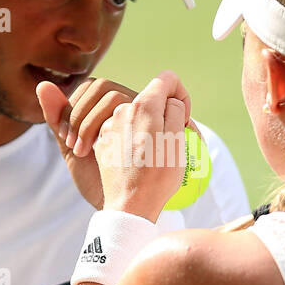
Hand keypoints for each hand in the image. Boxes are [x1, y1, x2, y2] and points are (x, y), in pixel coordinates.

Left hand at [37, 77, 140, 208]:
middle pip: (103, 87)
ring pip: (113, 96)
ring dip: (89, 121)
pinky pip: (128, 112)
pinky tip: (94, 151)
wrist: (117, 205)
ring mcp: (141, 116)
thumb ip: (57, 118)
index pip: (92, 86)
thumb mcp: (71, 147)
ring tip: (81, 150)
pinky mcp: (150, 127)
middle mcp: (128, 106)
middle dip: (80, 113)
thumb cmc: (95, 177)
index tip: (63, 135)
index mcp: (108, 108)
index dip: (74, 104)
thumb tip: (42, 85)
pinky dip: (103, 128)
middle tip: (72, 144)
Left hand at [92, 71, 190, 221]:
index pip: (166, 79)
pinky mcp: (102, 144)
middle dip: (162, 113)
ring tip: (152, 154)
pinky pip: (121, 133)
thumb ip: (175, 109)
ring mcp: (109, 127)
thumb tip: (170, 98)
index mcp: (143, 105)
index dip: (180, 93)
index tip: (182, 115)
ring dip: (145, 128)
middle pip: (149, 99)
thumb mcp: (178, 139)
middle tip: (170, 139)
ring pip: (134, 117)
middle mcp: (122, 110)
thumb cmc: (158, 175)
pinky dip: (131, 141)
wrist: (130, 206)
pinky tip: (136, 161)